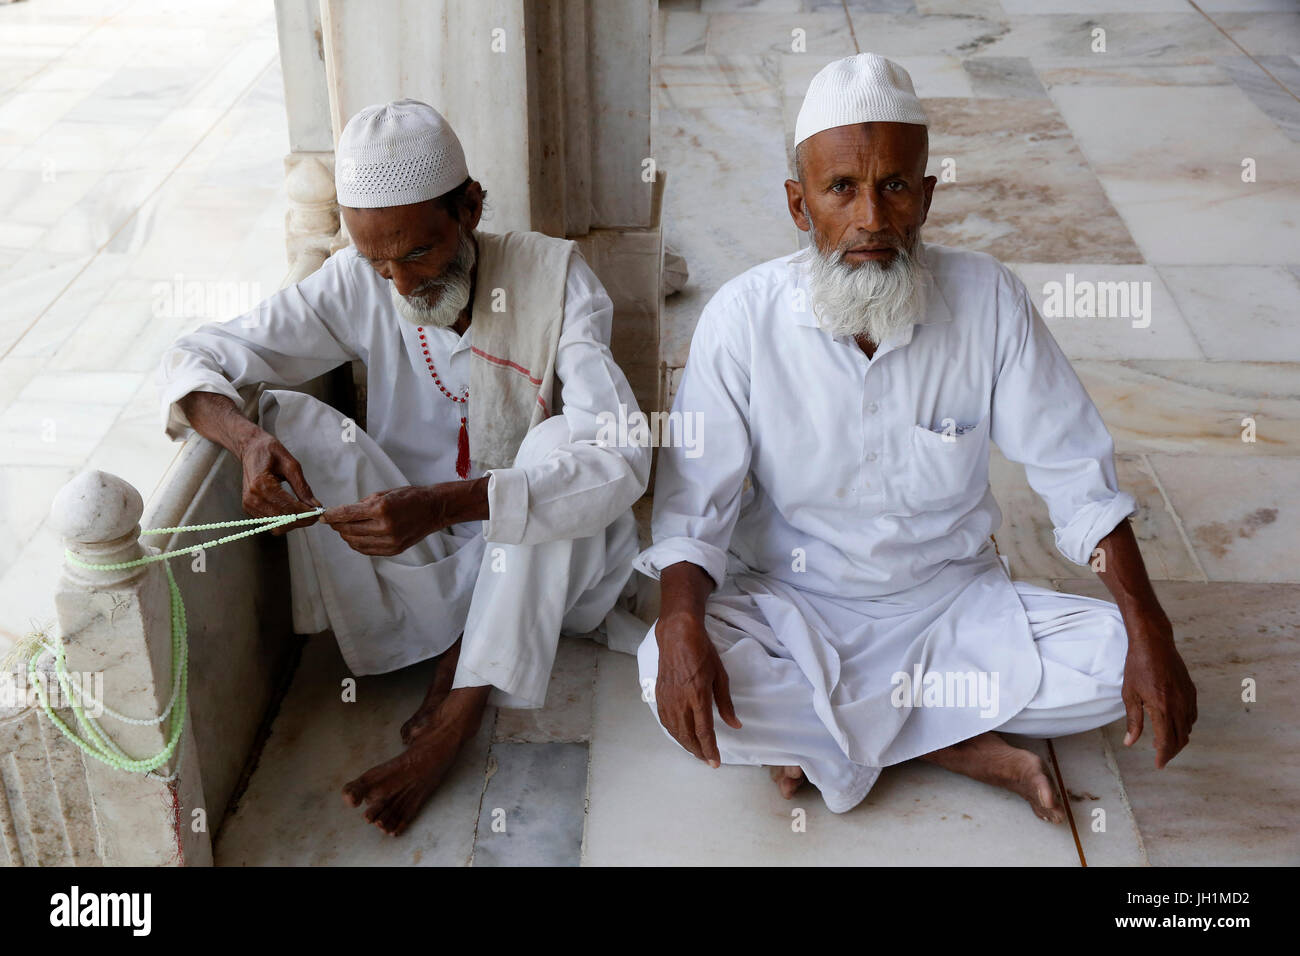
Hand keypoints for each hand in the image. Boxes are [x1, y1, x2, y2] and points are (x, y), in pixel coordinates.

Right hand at [240, 431, 321, 534]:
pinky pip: (270, 522)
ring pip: (277, 525)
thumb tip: (315, 505)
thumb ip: (302, 487)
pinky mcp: (249, 508)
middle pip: (283, 519)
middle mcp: (252, 497)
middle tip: (316, 514)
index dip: (306, 513)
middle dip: (302, 520)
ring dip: (294, 522)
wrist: (251, 449)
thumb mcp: (291, 465)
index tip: (319, 512)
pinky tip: (294, 511)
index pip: (287, 507)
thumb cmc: (270, 452)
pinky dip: (285, 520)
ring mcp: (249, 504)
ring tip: (306, 512)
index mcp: (261, 484)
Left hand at [320, 486, 441, 555]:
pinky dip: (357, 544)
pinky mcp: (393, 550)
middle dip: (337, 525)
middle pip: (349, 530)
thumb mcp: (384, 494)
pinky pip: (367, 550)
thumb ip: (362, 504)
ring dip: (346, 535)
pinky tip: (356, 537)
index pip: (347, 514)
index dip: (331, 516)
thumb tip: (343, 513)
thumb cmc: (409, 497)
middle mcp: (384, 527)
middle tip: (331, 521)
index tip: (323, 516)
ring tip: (344, 528)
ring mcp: (389, 541)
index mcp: (381, 509)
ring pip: (356, 542)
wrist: (433, 509)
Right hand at [653, 611, 741, 767]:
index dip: (710, 749)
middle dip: (698, 751)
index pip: (704, 731)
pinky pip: (665, 720)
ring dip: (685, 744)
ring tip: (696, 751)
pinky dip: (673, 732)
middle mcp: (680, 701)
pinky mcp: (659, 695)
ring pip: (675, 731)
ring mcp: (668, 699)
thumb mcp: (720, 675)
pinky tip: (680, 735)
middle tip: (707, 760)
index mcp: (698, 696)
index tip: (715, 762)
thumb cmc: (702, 652)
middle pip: (688, 736)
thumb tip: (735, 724)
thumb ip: (726, 703)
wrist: (677, 636)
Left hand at [1120, 609, 1196, 768]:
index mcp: (1162, 708)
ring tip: (1163, 741)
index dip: (1163, 756)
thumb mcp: (1130, 694)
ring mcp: (1187, 698)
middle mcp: (1178, 706)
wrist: (1154, 643)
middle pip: (1180, 739)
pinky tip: (1174, 724)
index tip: (1158, 764)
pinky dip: (1185, 725)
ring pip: (1188, 728)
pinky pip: (1192, 715)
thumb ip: (1133, 721)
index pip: (1166, 742)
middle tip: (1160, 756)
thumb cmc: (1137, 667)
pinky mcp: (1191, 691)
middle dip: (1171, 751)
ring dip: (1178, 739)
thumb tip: (1130, 742)